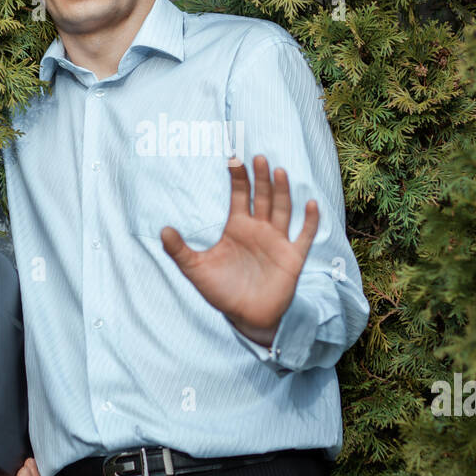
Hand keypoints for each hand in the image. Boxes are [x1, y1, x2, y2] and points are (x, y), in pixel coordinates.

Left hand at [159, 154, 318, 345]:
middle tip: (258, 157)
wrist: (246, 317)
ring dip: (282, 191)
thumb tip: (163, 230)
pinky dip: (310, 221)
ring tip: (279, 171)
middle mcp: (260, 229)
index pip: (240, 195)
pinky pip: (304, 236)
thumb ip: (180, 251)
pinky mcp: (292, 258)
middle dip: (261, 178)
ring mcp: (278, 241)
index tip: (233, 157)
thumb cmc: (222, 291)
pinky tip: (311, 204)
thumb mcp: (196, 270)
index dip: (238, 177)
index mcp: (238, 227)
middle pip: (262, 196)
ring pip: (282, 209)